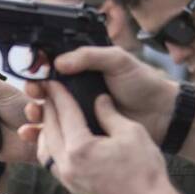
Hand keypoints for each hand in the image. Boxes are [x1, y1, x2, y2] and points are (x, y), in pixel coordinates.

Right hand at [21, 46, 175, 147]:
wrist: (160, 114)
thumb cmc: (142, 83)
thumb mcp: (117, 60)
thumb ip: (90, 56)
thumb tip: (59, 63)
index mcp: (84, 71)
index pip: (54, 69)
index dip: (40, 71)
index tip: (33, 74)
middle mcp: (78, 92)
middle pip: (47, 93)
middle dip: (35, 93)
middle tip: (33, 95)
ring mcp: (80, 116)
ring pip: (49, 115)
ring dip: (36, 114)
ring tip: (33, 114)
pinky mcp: (83, 135)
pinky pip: (60, 137)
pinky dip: (44, 136)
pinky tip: (33, 135)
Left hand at [35, 86, 169, 193]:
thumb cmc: (144, 171)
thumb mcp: (131, 132)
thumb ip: (110, 114)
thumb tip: (98, 100)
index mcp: (80, 148)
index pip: (64, 113)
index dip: (59, 94)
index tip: (53, 81)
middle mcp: (67, 165)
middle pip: (50, 129)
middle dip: (48, 109)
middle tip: (49, 94)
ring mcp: (67, 179)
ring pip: (46, 149)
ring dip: (46, 130)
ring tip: (51, 116)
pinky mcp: (72, 188)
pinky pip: (52, 164)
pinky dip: (52, 148)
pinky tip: (60, 141)